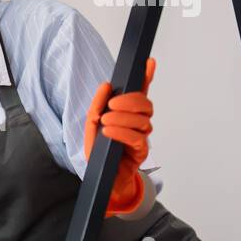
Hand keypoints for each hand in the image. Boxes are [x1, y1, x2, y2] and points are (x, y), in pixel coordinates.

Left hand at [84, 57, 154, 216]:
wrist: (101, 178)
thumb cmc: (99, 151)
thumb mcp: (92, 125)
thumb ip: (97, 105)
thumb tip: (106, 85)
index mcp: (127, 114)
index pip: (140, 92)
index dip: (146, 77)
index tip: (148, 62)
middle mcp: (138, 123)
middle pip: (145, 104)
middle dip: (130, 100)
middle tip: (112, 105)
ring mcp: (141, 136)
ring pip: (142, 119)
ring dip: (123, 117)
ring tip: (106, 121)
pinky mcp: (141, 151)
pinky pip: (137, 137)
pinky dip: (122, 132)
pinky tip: (110, 132)